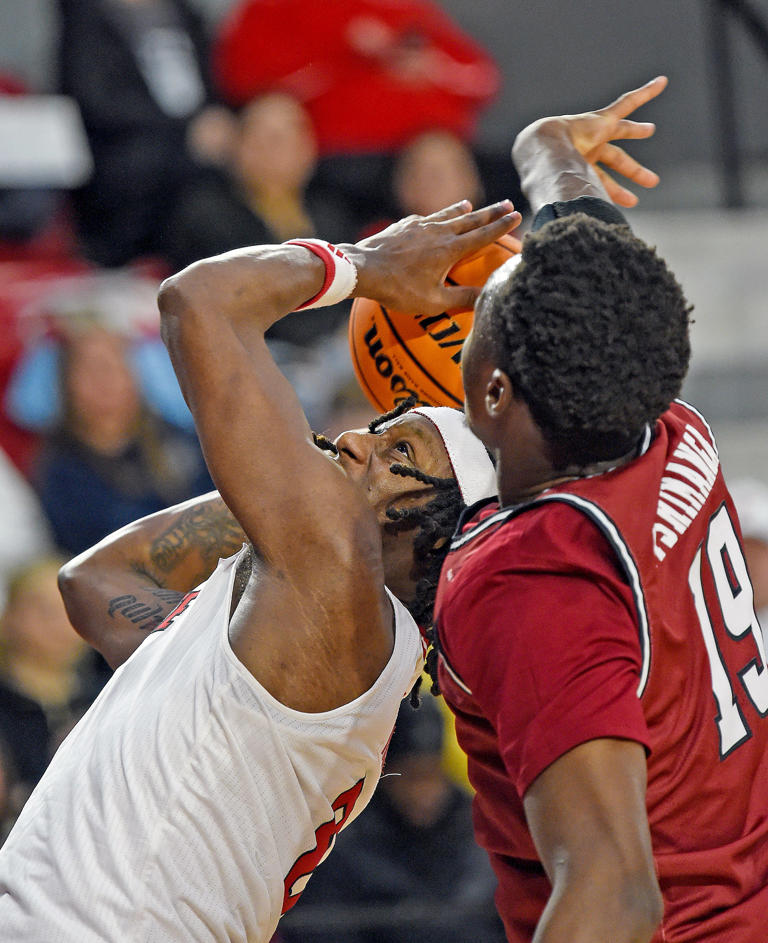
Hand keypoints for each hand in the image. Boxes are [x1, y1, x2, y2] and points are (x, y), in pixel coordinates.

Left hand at [346, 200, 520, 315]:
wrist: (362, 269)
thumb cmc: (398, 290)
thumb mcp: (432, 301)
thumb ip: (461, 298)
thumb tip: (487, 297)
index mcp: (449, 249)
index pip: (482, 235)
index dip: (501, 226)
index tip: (517, 215)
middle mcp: (437, 232)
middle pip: (470, 219)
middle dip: (490, 212)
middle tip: (507, 203)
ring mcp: (418, 226)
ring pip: (446, 215)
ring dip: (461, 210)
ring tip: (470, 205)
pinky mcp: (402, 226)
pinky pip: (424, 219)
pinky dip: (435, 217)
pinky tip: (432, 219)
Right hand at [514, 76, 667, 206]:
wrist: (541, 152)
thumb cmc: (550, 178)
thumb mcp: (569, 199)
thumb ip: (577, 212)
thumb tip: (580, 240)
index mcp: (579, 171)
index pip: (601, 183)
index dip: (614, 194)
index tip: (628, 207)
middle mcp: (588, 151)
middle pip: (616, 161)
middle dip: (633, 171)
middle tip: (652, 182)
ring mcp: (595, 133)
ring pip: (622, 131)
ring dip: (637, 131)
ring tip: (650, 130)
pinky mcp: (602, 118)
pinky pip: (627, 102)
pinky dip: (645, 92)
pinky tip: (662, 82)